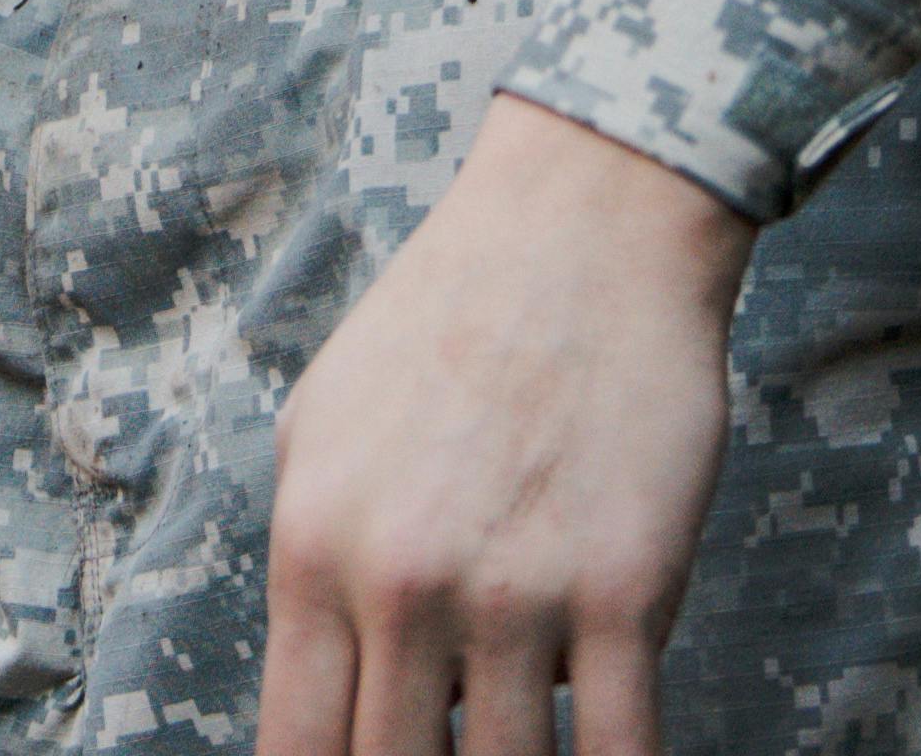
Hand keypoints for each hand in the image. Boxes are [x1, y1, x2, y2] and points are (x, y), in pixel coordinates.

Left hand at [259, 96, 749, 755]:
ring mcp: (514, 592)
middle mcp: (401, 584)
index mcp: (315, 546)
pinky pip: (619, 747)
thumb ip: (311, 564)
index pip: (295, 751)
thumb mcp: (321, 423)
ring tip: (518, 742)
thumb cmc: (448, 315)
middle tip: (448, 749)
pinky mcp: (624, 589)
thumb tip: (315, 692)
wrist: (584, 218)